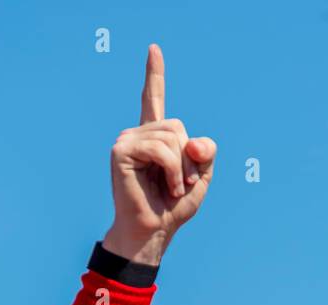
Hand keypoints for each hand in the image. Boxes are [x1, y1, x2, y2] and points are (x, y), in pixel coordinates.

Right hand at [101, 44, 216, 266]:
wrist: (154, 232)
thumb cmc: (173, 208)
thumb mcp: (201, 176)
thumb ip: (205, 151)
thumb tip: (192, 143)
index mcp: (155, 137)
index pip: (153, 99)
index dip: (154, 74)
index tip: (153, 49)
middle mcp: (139, 134)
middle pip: (178, 126)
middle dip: (189, 159)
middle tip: (181, 184)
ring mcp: (127, 140)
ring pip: (172, 138)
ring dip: (180, 169)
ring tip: (172, 188)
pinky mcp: (121, 151)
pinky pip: (160, 150)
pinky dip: (171, 171)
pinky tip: (165, 188)